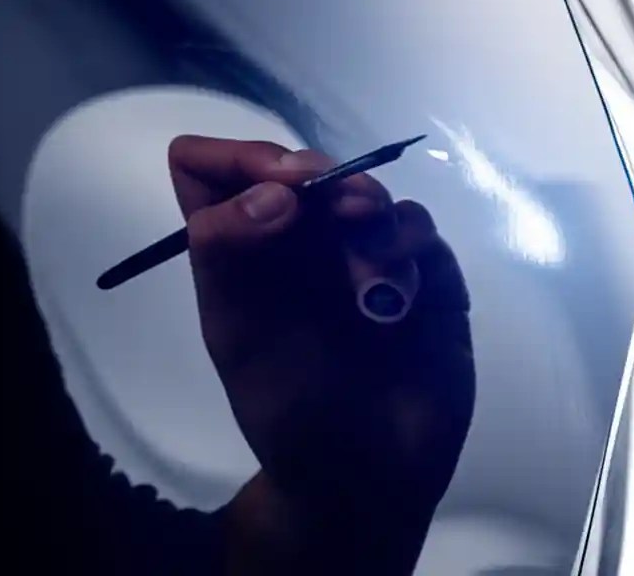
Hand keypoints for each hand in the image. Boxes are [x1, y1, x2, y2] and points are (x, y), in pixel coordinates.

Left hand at [167, 135, 474, 571]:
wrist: (368, 475)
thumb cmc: (292, 413)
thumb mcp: (239, 339)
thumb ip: (231, 256)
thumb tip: (275, 191)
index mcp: (241, 254)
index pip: (212, 171)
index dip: (238, 159)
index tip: (277, 189)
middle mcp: (299, 244)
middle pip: (302, 167)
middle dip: (321, 175)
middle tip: (337, 207)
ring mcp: (362, 253)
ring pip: (367, 191)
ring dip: (369, 217)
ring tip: (372, 279)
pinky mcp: (421, 270)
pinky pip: (418, 227)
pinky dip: (409, 248)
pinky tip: (401, 297)